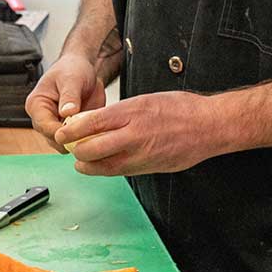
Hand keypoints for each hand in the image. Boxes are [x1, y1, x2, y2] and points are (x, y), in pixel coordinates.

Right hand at [26, 54, 105, 144]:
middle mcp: (43, 118)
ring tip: (95, 132)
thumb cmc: (73, 69)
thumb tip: (67, 113)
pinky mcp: (70, 130)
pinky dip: (87, 140)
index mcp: (36, 105)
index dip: (60, 132)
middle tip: (90, 134)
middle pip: (53, 139)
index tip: (78, 132)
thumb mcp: (72, 78)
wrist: (85, 69)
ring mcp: (57, 126)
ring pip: (65, 144)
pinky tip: (97, 134)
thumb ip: (69, 96)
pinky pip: (77, 142)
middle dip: (71, 139)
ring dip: (79, 141)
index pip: (44, 126)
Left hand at [55, 91, 224, 176]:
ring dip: (88, 165)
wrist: (210, 126)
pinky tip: (100, 166)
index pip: (91, 123)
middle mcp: (134, 134)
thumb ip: (119, 113)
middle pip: (92, 149)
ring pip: (104, 166)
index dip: (71, 131)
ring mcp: (142, 154)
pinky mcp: (149, 167)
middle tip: (72, 147)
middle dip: (77, 151)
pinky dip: (106, 170)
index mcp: (132, 112)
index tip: (62, 133)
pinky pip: (120, 172)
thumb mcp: (145, 100)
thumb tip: (92, 122)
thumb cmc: (180, 108)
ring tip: (82, 161)